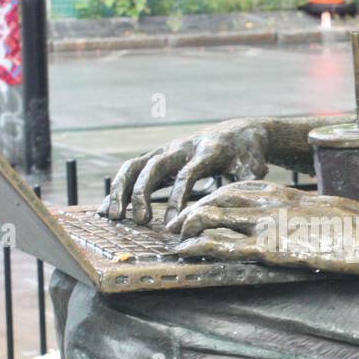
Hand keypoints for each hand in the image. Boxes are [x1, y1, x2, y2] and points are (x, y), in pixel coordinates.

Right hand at [99, 118, 269, 224]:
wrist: (238, 134)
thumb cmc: (247, 156)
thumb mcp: (253, 168)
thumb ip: (246, 182)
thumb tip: (237, 201)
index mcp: (207, 151)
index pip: (187, 174)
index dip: (178, 199)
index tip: (172, 225)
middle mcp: (181, 147)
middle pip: (153, 166)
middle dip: (142, 193)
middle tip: (138, 222)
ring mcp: (165, 150)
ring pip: (135, 165)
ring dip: (120, 190)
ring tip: (111, 216)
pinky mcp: (156, 158)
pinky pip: (131, 171)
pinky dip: (117, 189)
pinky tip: (104, 209)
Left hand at [166, 181, 358, 273]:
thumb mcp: (334, 212)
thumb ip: (311, 213)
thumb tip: (307, 220)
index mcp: (289, 194)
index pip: (241, 186)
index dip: (216, 194)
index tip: (203, 202)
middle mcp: (274, 204)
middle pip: (220, 197)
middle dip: (192, 208)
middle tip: (176, 221)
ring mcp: (272, 225)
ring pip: (214, 216)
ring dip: (187, 225)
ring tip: (172, 236)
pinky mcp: (273, 250)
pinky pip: (226, 245)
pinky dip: (199, 245)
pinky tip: (184, 250)